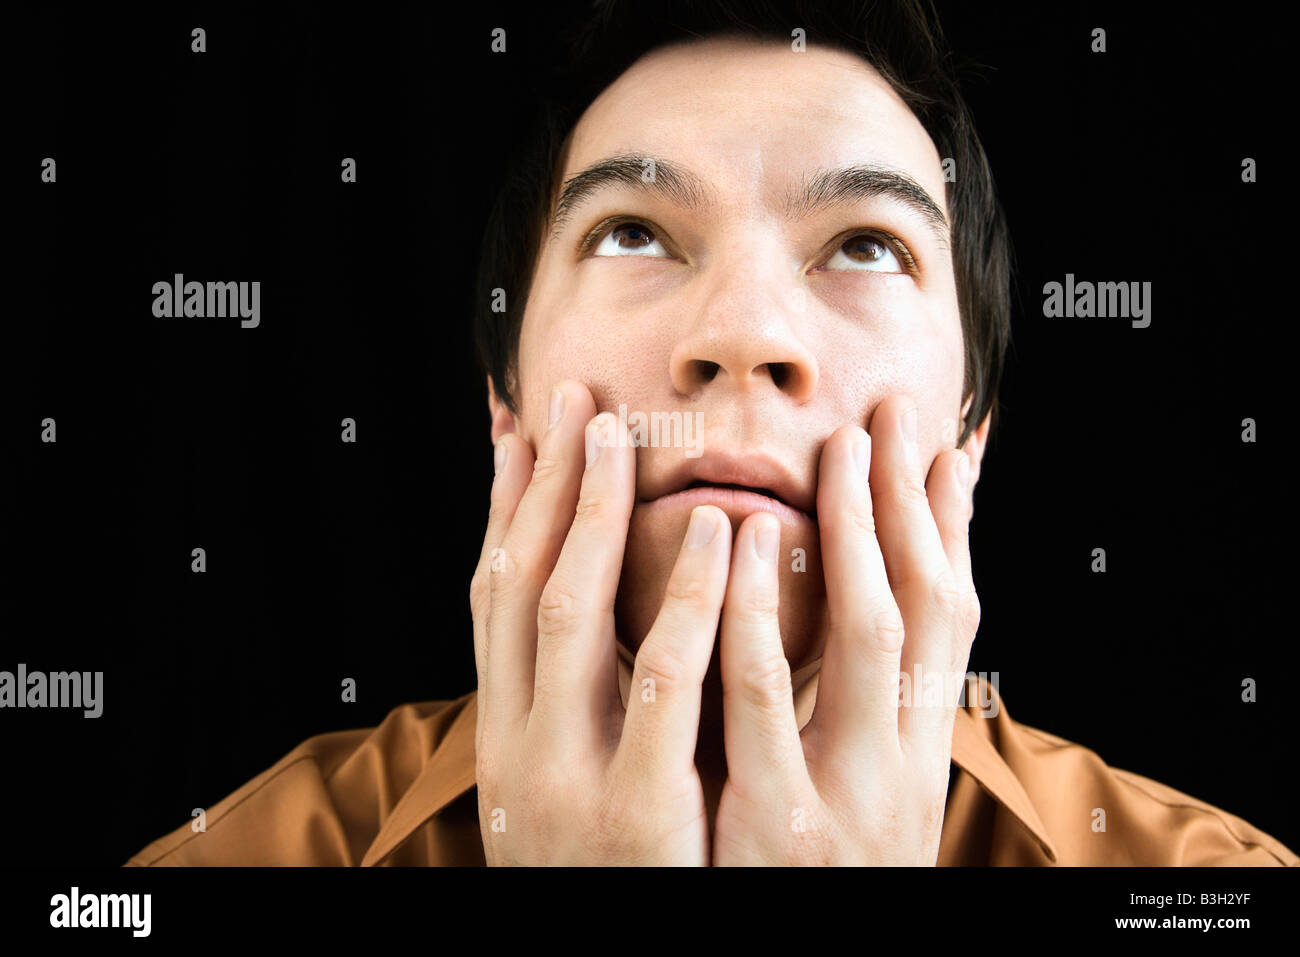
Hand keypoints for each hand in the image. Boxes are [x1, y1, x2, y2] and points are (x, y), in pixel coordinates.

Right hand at [469, 379, 733, 863]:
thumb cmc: (601, 880)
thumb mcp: (568, 791)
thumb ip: (579, 712)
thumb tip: (593, 624)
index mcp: (507, 736)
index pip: (494, 599)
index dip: (503, 510)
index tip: (517, 430)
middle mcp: (519, 746)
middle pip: (519, 586)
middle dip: (539, 487)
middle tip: (564, 398)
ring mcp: (571, 777)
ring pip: (572, 616)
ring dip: (591, 518)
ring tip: (617, 435)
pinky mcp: (639, 814)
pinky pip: (665, 689)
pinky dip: (686, 603)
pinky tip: (713, 534)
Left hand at [711, 395, 978, 864]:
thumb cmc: (807, 876)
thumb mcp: (856, 798)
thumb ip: (851, 713)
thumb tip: (855, 617)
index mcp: (916, 760)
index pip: (953, 624)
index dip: (953, 530)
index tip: (946, 447)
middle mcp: (900, 775)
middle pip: (926, 613)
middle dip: (910, 507)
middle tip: (893, 416)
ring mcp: (840, 798)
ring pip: (864, 638)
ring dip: (852, 534)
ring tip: (837, 449)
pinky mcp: (772, 827)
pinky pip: (757, 700)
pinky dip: (756, 609)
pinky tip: (746, 538)